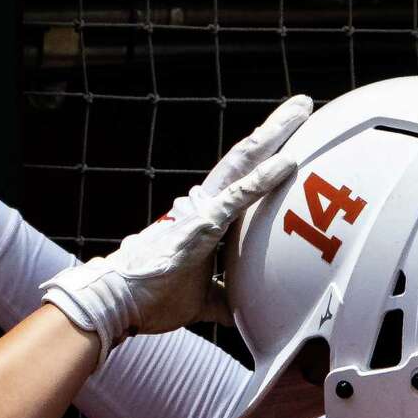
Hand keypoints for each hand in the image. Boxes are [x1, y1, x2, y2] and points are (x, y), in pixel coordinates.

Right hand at [43, 95, 311, 367]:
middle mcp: (203, 206)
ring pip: (242, 166)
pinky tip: (286, 161)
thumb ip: (221, 300)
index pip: (240, 182)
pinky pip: (237, 199)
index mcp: (203, 220)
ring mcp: (201, 212)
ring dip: (273, 136)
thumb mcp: (197, 301)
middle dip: (274, 131)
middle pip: (244, 160)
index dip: (264, 160)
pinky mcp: (200, 227)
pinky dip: (262, 180)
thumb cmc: (150, 299)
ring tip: (300, 109)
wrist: (115, 303)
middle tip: (302, 105)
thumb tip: (241, 312)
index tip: (290, 139)